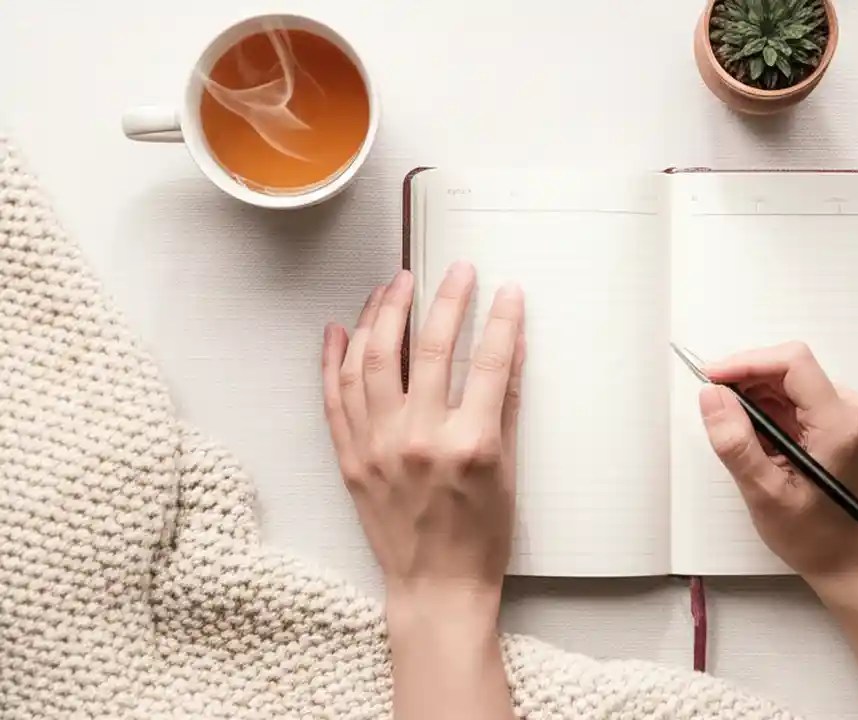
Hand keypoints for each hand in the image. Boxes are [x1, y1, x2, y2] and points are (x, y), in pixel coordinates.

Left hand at [321, 263, 524, 617]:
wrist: (436, 587)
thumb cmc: (481, 536)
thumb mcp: (508, 470)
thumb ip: (507, 404)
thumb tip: (511, 346)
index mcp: (469, 444)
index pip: (489, 362)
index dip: (501, 320)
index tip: (508, 291)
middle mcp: (419, 439)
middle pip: (431, 348)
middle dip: (446, 300)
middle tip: (456, 271)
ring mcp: (378, 446)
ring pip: (374, 359)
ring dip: (384, 313)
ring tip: (396, 284)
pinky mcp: (350, 458)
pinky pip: (335, 396)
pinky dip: (335, 358)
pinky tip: (341, 327)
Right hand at [698, 342, 857, 585]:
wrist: (852, 564)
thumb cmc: (816, 538)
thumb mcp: (765, 494)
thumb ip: (736, 443)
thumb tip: (711, 396)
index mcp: (840, 424)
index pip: (793, 363)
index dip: (747, 362)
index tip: (712, 378)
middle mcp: (852, 411)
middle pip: (791, 369)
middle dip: (748, 381)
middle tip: (715, 407)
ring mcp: (850, 416)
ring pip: (792, 384)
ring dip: (758, 399)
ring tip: (738, 435)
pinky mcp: (842, 425)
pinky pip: (799, 402)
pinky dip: (771, 413)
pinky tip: (759, 442)